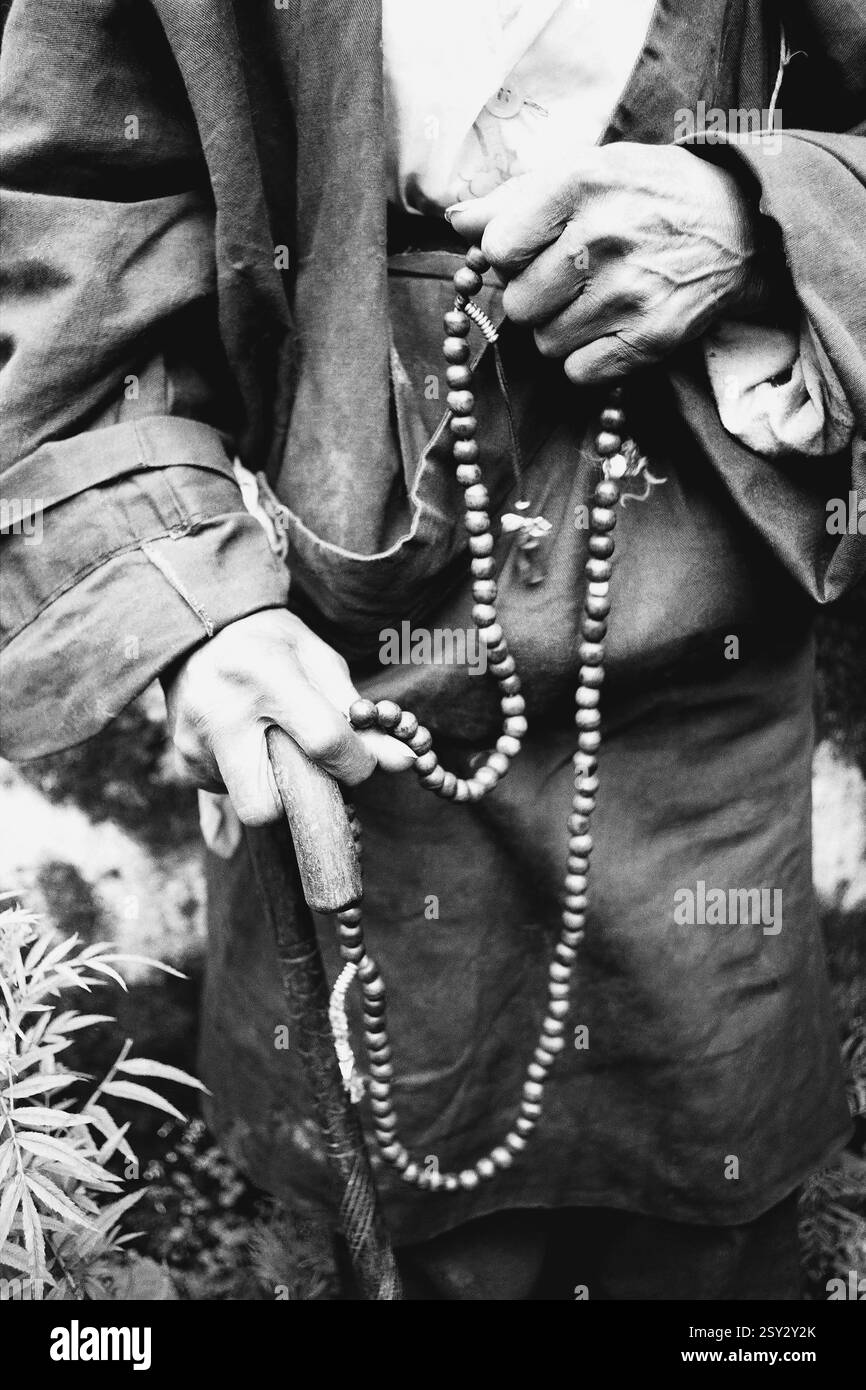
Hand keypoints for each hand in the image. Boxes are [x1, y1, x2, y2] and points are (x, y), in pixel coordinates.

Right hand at [163, 609, 413, 824]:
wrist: (198, 627)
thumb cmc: (270, 643)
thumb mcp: (319, 662)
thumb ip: (358, 714)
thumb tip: (402, 762)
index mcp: (266, 676)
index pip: (324, 743)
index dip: (355, 762)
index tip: (358, 758)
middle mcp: (222, 715)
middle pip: (268, 805)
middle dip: (299, 798)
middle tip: (309, 766)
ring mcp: (194, 743)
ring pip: (248, 805)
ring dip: (274, 786)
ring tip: (274, 744)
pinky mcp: (182, 761)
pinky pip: (227, 794)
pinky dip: (249, 779)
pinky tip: (249, 745)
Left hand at [448, 142, 762, 383]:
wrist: (738, 223)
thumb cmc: (646, 194)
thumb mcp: (586, 170)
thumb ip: (514, 197)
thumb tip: (456, 220)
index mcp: (580, 184)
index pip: (498, 248)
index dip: (508, 256)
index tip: (533, 248)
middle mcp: (605, 236)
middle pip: (518, 303)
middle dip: (534, 296)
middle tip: (568, 279)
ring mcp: (630, 291)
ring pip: (546, 343)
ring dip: (562, 329)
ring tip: (595, 300)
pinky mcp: (652, 337)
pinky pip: (579, 372)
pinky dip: (588, 359)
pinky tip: (612, 328)